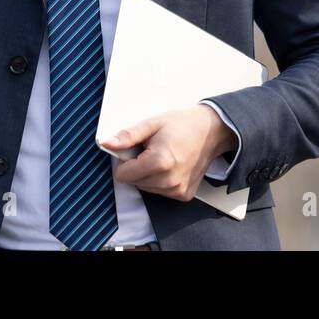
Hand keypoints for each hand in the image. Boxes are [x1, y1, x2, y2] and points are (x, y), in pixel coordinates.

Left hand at [99, 105, 237, 201]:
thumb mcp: (152, 124)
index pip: (123, 175)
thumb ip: (128, 136)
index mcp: (160, 162)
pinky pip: (160, 192)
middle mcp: (169, 181)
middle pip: (134, 183)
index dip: (125, 160)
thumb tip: (107, 143)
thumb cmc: (183, 125)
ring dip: (148, 174)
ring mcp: (178, 190)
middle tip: (151, 150)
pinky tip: (171, 165)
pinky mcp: (183, 195)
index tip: (137, 149)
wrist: (211, 131)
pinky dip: (160, 180)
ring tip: (163, 156)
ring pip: (146, 188)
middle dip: (137, 167)